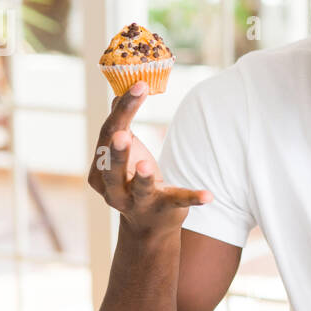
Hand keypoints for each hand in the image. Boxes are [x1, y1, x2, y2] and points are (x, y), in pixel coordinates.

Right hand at [88, 81, 212, 235]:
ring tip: (147, 164)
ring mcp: (138, 203)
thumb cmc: (134, 178)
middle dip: (117, 151)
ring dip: (143, 178)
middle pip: (113, 167)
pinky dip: (192, 198)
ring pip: (139, 190)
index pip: (108, 134)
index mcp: (101, 168)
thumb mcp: (127, 151)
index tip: (139, 84)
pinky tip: (208, 196)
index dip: (123, 109)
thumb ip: (122, 123)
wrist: (148, 226)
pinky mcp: (164, 210)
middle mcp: (113, 188)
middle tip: (123, 134)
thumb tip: (120, 89)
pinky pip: (177, 202)